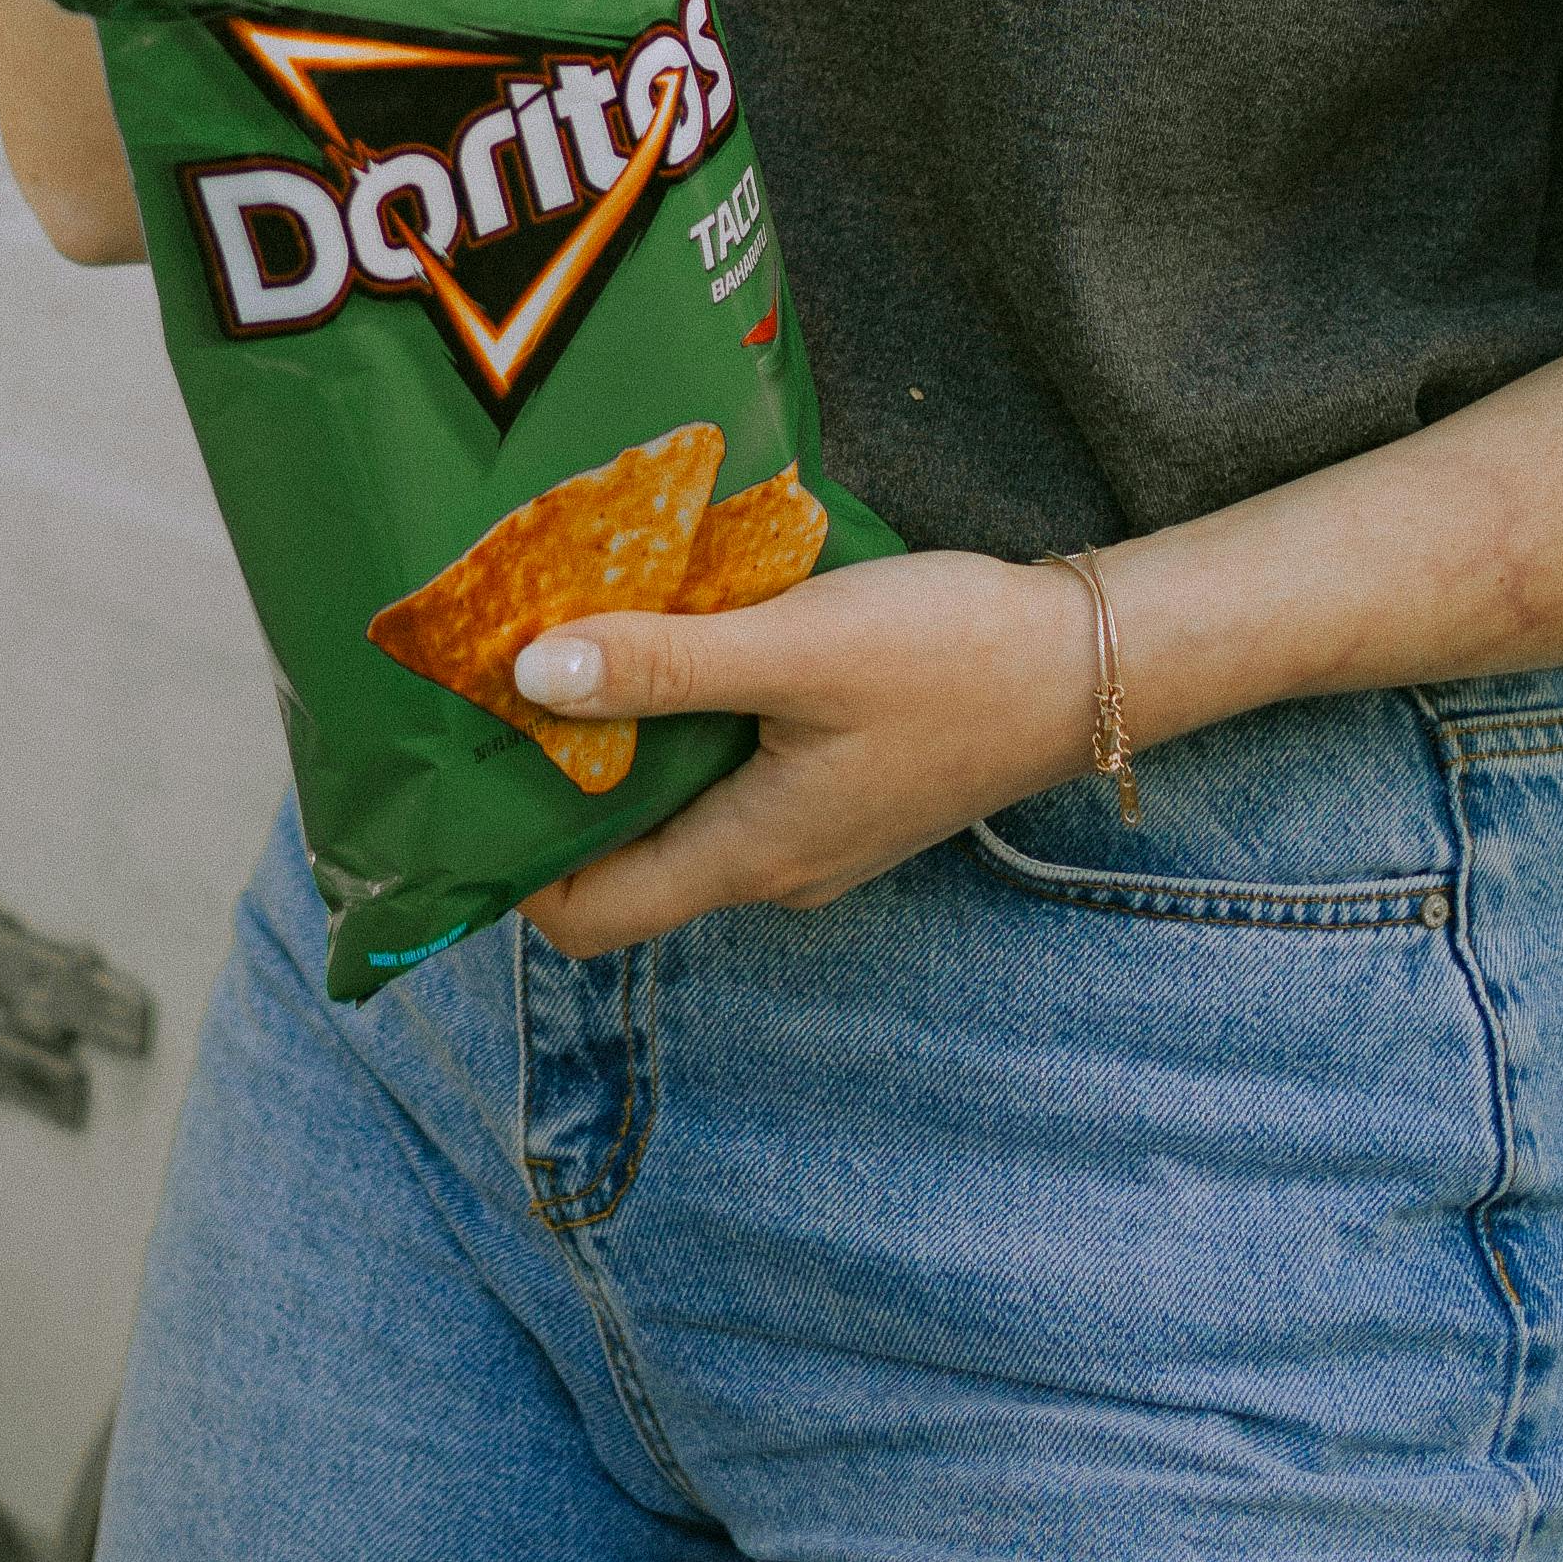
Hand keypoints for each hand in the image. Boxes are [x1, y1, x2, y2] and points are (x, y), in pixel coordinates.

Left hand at [511, 544, 1101, 955]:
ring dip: (625, 750)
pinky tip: (679, 645)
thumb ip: (666, 665)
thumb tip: (531, 679)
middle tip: (500, 688)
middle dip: (556, 790)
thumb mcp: (799, 647)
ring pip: (679, 814)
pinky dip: (689, 730)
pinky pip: (733, 780)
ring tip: (576, 650)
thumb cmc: (954, 655)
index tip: (465, 772)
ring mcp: (812, 833)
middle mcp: (773, 866)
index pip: (587, 916)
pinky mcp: (843, 790)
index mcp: (750, 853)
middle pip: (624, 862)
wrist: (1097, 663)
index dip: (511, 864)